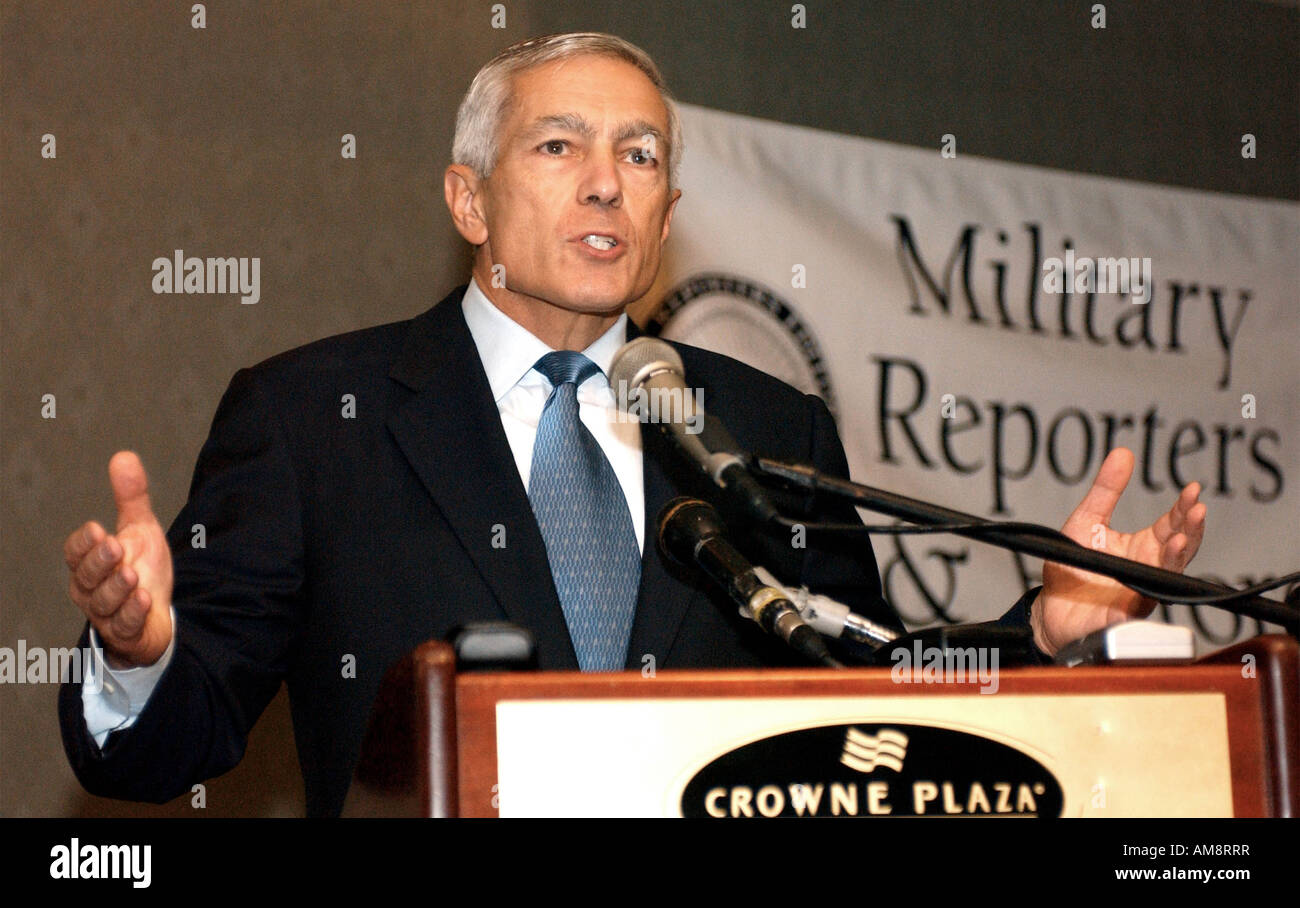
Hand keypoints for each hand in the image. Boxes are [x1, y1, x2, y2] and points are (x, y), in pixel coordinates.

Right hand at [64, 451, 173, 667]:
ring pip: (103, 602)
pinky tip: (144, 599)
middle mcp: (90, 589)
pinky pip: (123, 626)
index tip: (99, 529)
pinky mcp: (125, 633)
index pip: (75, 552)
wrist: (156, 614)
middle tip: (115, 546)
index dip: (85, 543)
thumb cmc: (140, 569)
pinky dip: (132, 613)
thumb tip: (124, 456)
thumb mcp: (140, 530)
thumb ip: (131, 498)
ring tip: (132, 573)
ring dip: (117, 587)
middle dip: (99, 562)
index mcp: (88, 563)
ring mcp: (106, 613)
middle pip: (86, 576)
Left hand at [1032, 447, 1205, 655]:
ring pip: (1167, 576)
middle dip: (1191, 530)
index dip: (1183, 508)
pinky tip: (1147, 580)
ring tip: (1179, 539)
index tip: (1193, 490)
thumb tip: (1122, 453)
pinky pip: (1139, 604)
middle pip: (1180, 549)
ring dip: (1176, 558)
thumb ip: (1106, 491)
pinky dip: (1147, 591)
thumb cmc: (1072, 567)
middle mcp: (1147, 569)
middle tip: (1196, 510)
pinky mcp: (1123, 614)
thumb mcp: (1087, 520)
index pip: (1171, 525)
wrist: (1050, 607)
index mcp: (1142, 547)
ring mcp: (1140, 593)